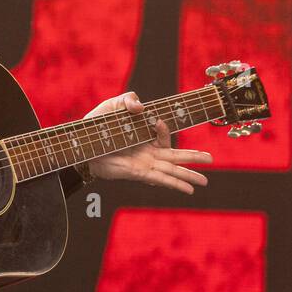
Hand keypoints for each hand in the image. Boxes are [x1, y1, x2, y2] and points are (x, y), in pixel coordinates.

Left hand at [84, 91, 211, 192]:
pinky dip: (174, 184)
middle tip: (211, 159)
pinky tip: (187, 190)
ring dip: (188, 176)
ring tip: (204, 182)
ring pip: (171, 171)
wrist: (80, 143)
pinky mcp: (137, 173)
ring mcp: (143, 164)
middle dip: (193, 158)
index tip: (159, 121)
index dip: (165, 129)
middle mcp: (146, 153)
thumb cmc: (96, 125)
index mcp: (144, 138)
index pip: (163, 136)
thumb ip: (129, 100)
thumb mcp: (113, 106)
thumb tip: (142, 106)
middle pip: (176, 156)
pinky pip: (160, 179)